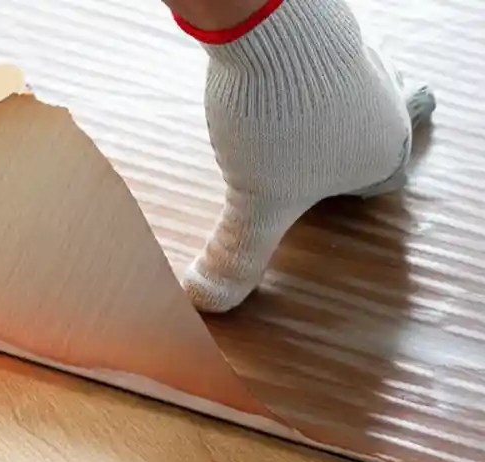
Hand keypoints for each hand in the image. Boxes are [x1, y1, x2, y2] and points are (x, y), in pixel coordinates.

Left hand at [178, 0, 434, 311]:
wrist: (273, 23)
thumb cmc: (279, 117)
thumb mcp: (253, 206)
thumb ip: (238, 257)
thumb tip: (209, 303)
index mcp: (379, 155)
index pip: (383, 183)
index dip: (362, 193)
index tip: (341, 201)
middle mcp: (381, 106)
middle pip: (370, 135)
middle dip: (342, 151)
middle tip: (308, 161)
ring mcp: (357, 63)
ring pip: (348, 95)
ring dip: (320, 112)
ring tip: (282, 126)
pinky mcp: (325, 34)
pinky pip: (319, 62)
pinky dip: (296, 76)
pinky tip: (264, 82)